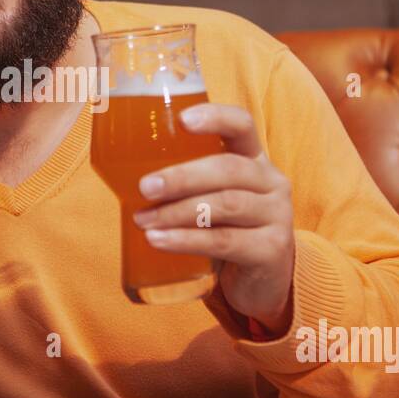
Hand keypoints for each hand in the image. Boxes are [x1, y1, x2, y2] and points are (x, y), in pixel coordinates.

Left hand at [131, 103, 295, 333]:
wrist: (264, 280)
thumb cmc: (228, 227)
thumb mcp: (214, 197)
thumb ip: (187, 182)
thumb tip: (121, 171)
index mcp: (255, 159)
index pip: (242, 124)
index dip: (215, 117)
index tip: (181, 120)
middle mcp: (272, 182)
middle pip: (228, 169)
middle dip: (182, 177)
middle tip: (145, 187)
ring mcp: (277, 215)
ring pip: (225, 205)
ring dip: (177, 212)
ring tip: (143, 220)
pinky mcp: (272, 249)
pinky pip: (225, 241)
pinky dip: (187, 240)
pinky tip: (159, 241)